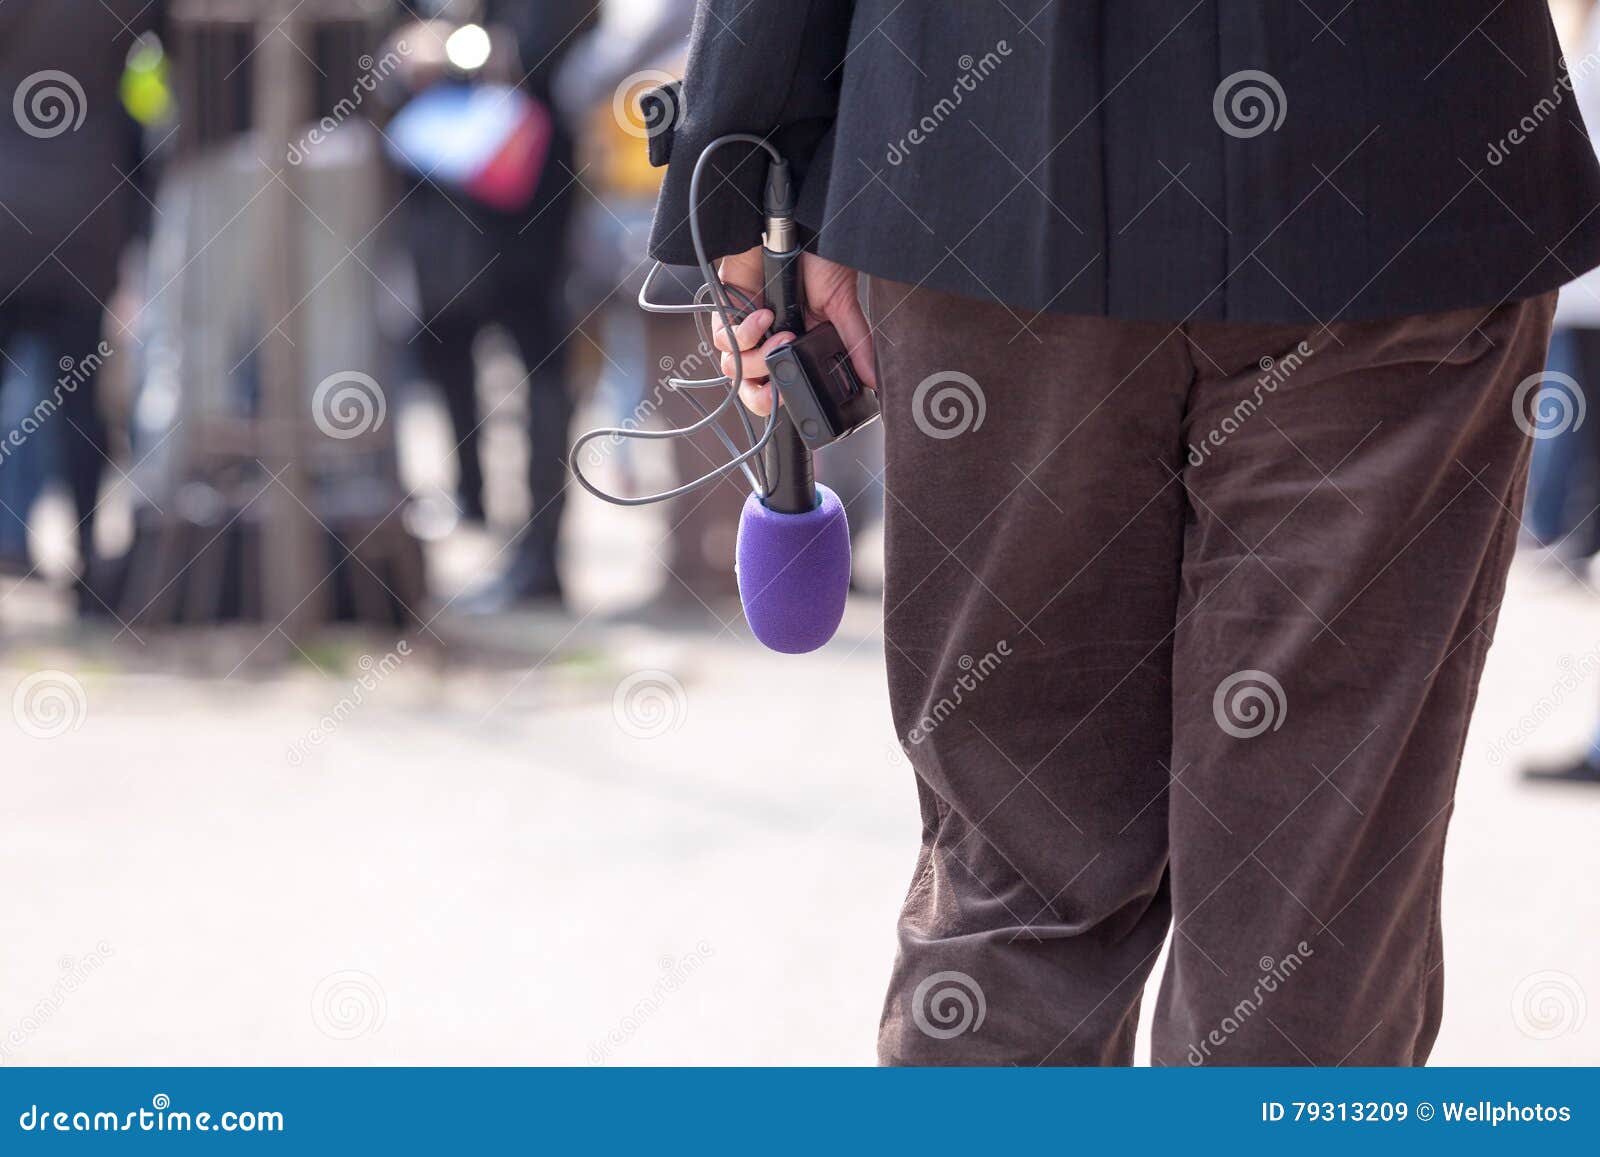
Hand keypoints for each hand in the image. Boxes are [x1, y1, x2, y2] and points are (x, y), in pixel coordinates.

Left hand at [710, 247, 876, 415]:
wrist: (796, 228)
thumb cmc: (816, 260)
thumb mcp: (841, 306)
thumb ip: (854, 345)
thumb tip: (872, 378)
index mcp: (796, 347)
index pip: (779, 390)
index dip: (781, 399)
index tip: (794, 392)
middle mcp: (769, 342)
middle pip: (750, 390)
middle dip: (760, 394)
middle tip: (779, 377)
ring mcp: (747, 329)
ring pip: (736, 369)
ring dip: (758, 358)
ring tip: (781, 335)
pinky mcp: (727, 312)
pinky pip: (725, 340)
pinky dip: (746, 333)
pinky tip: (764, 316)